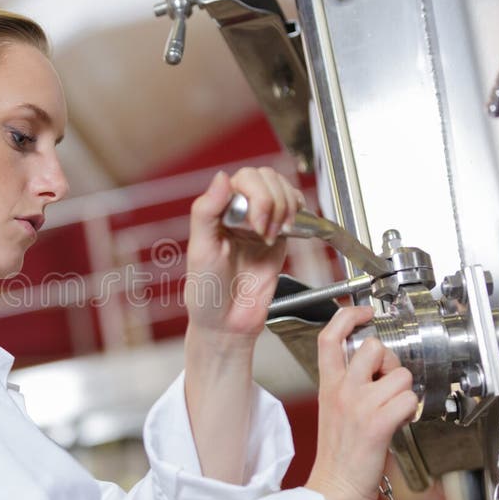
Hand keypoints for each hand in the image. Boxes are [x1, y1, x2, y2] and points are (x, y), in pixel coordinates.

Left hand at [185, 167, 304, 340]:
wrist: (228, 321)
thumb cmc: (207, 290)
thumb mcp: (201, 249)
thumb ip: (206, 211)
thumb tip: (221, 178)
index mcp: (217, 210)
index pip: (243, 179)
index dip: (256, 196)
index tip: (255, 226)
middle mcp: (238, 212)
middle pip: (266, 178)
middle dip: (272, 202)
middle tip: (264, 233)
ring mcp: (259, 221)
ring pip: (282, 188)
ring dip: (285, 208)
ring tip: (273, 235)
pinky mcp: (278, 235)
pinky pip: (294, 209)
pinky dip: (297, 212)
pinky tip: (286, 230)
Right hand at [305, 306, 418, 499]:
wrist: (334, 486)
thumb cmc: (339, 452)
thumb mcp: (332, 407)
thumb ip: (348, 382)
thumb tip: (376, 366)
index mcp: (328, 383)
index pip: (331, 335)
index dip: (349, 315)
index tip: (365, 311)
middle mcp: (342, 389)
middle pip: (374, 347)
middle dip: (390, 361)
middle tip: (388, 380)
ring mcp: (359, 404)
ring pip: (400, 374)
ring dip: (404, 391)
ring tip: (393, 408)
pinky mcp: (377, 423)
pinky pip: (408, 400)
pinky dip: (410, 411)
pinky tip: (398, 422)